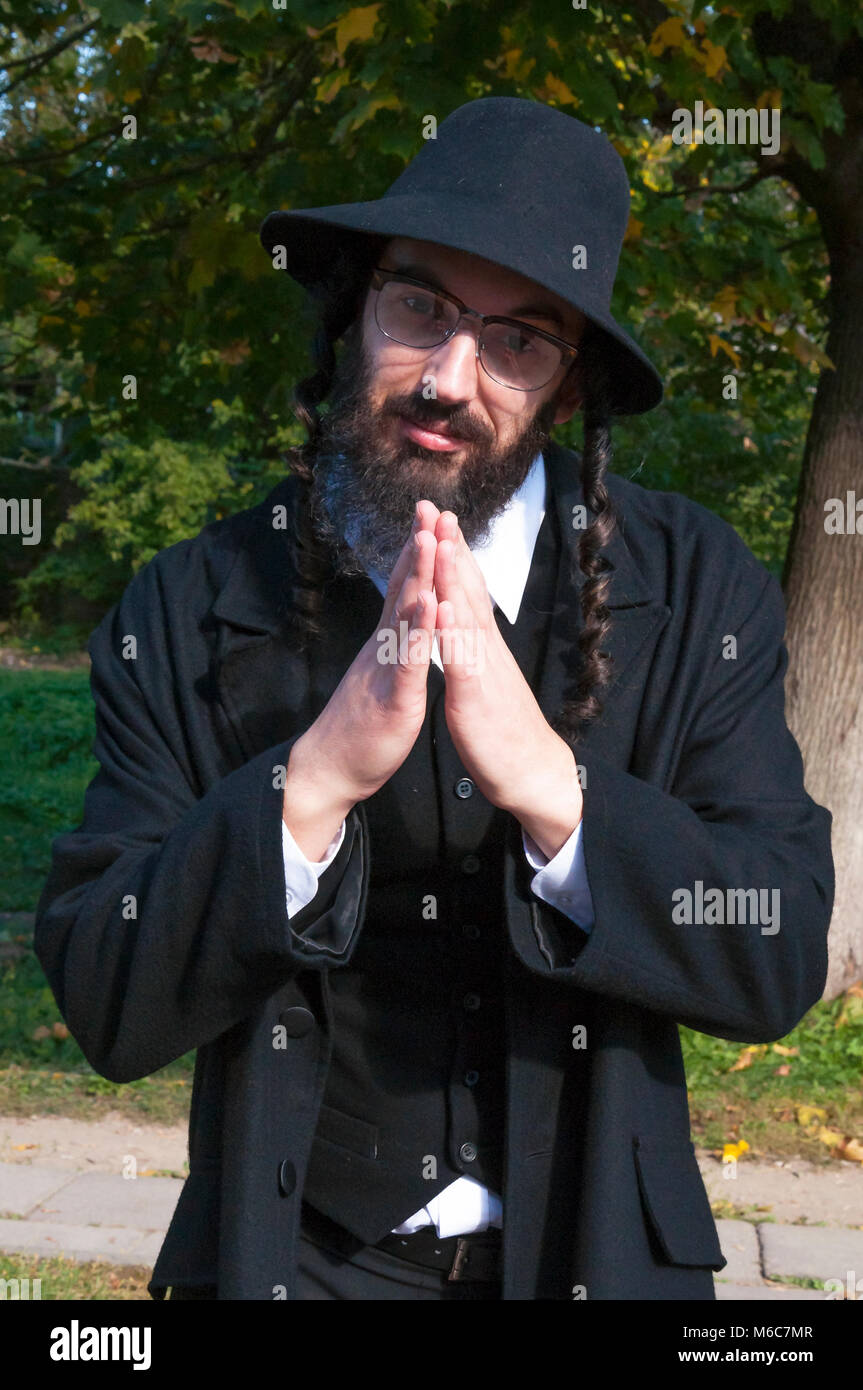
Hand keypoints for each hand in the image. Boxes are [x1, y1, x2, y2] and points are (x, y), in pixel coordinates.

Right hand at [283, 501, 441, 856]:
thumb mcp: (381, 679)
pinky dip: (419, 632)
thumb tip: (400, 627)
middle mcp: (384, 648)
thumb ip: (391, 650)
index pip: (403, 590)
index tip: (428, 518)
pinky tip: (430, 607)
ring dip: (416, 577)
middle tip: (427, 506)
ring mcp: (387, 669)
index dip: (416, 553)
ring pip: (404, 616)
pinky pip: (408, 660)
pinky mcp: (394, 697)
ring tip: (428, 539)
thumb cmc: (359, 728)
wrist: (329, 769)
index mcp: (387, 645)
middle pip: (402, 588)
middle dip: (417, 547)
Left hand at [433, 512, 582, 858]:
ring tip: (441, 540)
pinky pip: (461, 658)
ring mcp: (483, 669)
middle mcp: (485, 649)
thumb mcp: (482, 681)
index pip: (468, 593)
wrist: (530, 771)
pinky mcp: (475, 695)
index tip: (442, 523)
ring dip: (454, 577)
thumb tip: (463, 629)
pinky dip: (451, 629)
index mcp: (482, 648)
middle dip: (454, 550)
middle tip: (441, 510)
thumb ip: (473, 653)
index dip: (456, 557)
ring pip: (467, 615)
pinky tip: (440, 606)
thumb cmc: (503, 729)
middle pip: (469, 591)